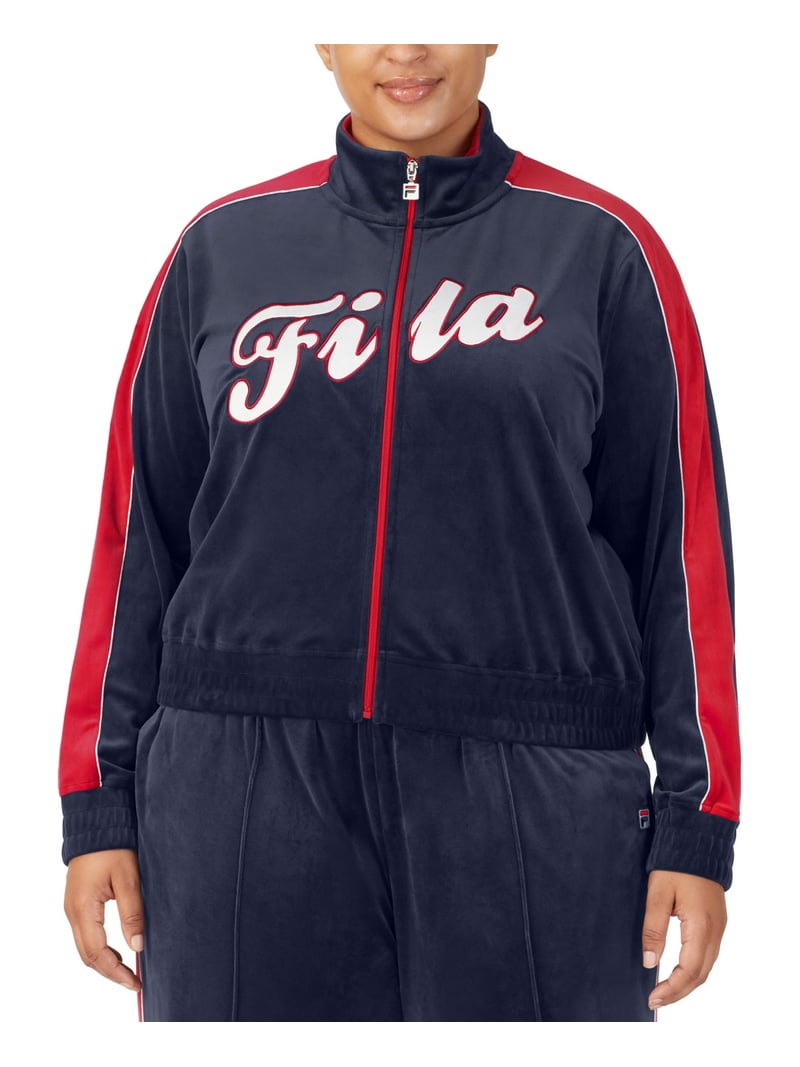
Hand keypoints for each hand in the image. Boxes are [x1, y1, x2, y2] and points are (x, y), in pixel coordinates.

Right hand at [64, 849, 143, 991]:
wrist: (96, 824)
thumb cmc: (113, 847)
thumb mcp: (129, 878)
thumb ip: (133, 913)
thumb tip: (138, 947)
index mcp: (83, 909)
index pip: (97, 953)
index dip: (116, 972)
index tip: (135, 983)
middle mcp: (73, 913)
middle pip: (88, 956)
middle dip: (110, 972)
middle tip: (134, 982)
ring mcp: (73, 909)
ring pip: (85, 947)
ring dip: (105, 962)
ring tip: (129, 971)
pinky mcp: (78, 904)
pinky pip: (86, 935)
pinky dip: (100, 948)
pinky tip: (118, 951)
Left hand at [642, 869, 726, 1009]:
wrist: (697, 840)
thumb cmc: (675, 863)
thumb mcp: (657, 894)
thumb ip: (653, 929)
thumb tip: (649, 962)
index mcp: (701, 926)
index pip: (689, 971)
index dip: (671, 989)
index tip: (652, 999)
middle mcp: (715, 931)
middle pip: (700, 975)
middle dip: (678, 992)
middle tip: (656, 1001)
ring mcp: (718, 926)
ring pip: (705, 966)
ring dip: (686, 983)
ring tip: (664, 991)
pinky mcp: (716, 921)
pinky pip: (707, 954)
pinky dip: (693, 969)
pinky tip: (678, 971)